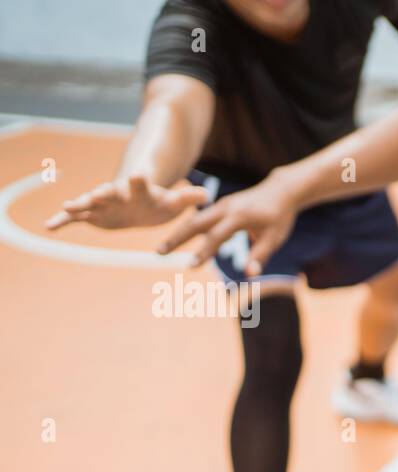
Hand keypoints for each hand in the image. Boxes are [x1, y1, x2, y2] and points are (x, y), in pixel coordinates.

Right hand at [45, 174, 207, 230]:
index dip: (139, 181)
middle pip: (110, 192)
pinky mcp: (92, 214)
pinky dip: (62, 221)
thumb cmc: (159, 202)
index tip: (138, 176)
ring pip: (89, 203)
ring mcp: (103, 203)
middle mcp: (118, 194)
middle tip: (95, 194)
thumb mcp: (174, 202)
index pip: (140, 185)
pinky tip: (48, 226)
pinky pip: (75, 218)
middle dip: (103, 194)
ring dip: (79, 205)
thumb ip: (187, 198)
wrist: (138, 202)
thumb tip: (206, 195)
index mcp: (139, 191)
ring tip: (66, 207)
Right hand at [157, 175, 296, 274]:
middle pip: (196, 223)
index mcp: (239, 216)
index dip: (204, 252)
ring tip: (162, 249)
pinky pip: (201, 218)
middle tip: (159, 253)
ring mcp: (221, 205)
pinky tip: (176, 241)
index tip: (190, 266)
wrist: (281, 191)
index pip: (218, 236)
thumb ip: (260, 256)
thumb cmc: (279, 217)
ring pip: (195, 220)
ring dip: (178, 234)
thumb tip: (249, 275)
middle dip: (177, 238)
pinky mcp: (220, 206)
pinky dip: (188, 229)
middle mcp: (226, 208)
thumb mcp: (274, 238)